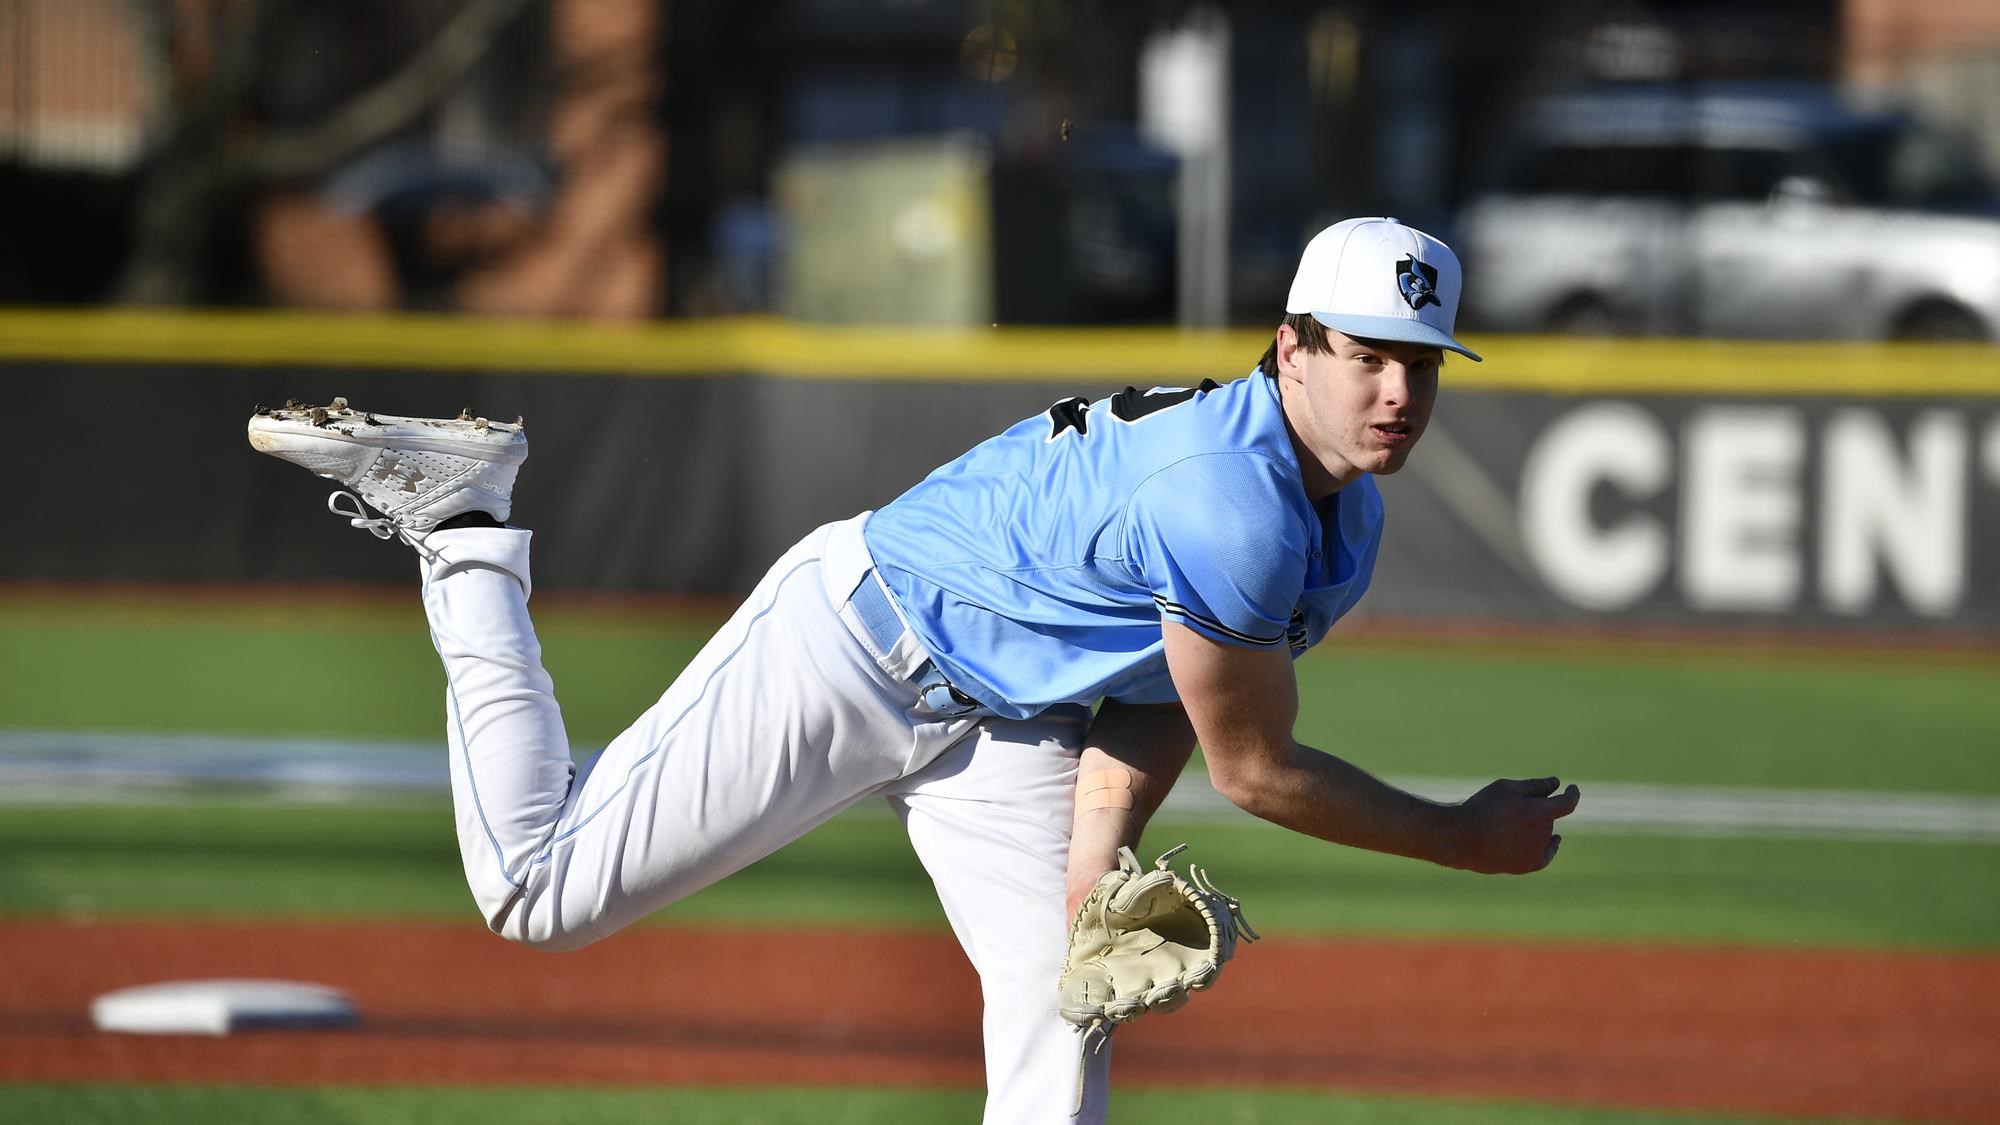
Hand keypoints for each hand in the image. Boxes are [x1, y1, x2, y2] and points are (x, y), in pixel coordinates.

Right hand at [1447, 777, 1580, 873]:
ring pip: (1545, 835)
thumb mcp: (1506, 788)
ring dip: (1536, 826)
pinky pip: (1545, 856)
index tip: (1571, 788)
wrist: (1461, 838)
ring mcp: (1536, 852)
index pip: (1567, 802)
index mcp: (1540, 812)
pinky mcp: (1526, 866)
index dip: (1572, 794)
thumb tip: (1555, 783)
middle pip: (1548, 818)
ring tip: (1510, 824)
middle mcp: (1542, 834)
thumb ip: (1534, 786)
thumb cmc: (1482, 808)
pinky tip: (1552, 842)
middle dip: (1537, 809)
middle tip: (1511, 807)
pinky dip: (1548, 847)